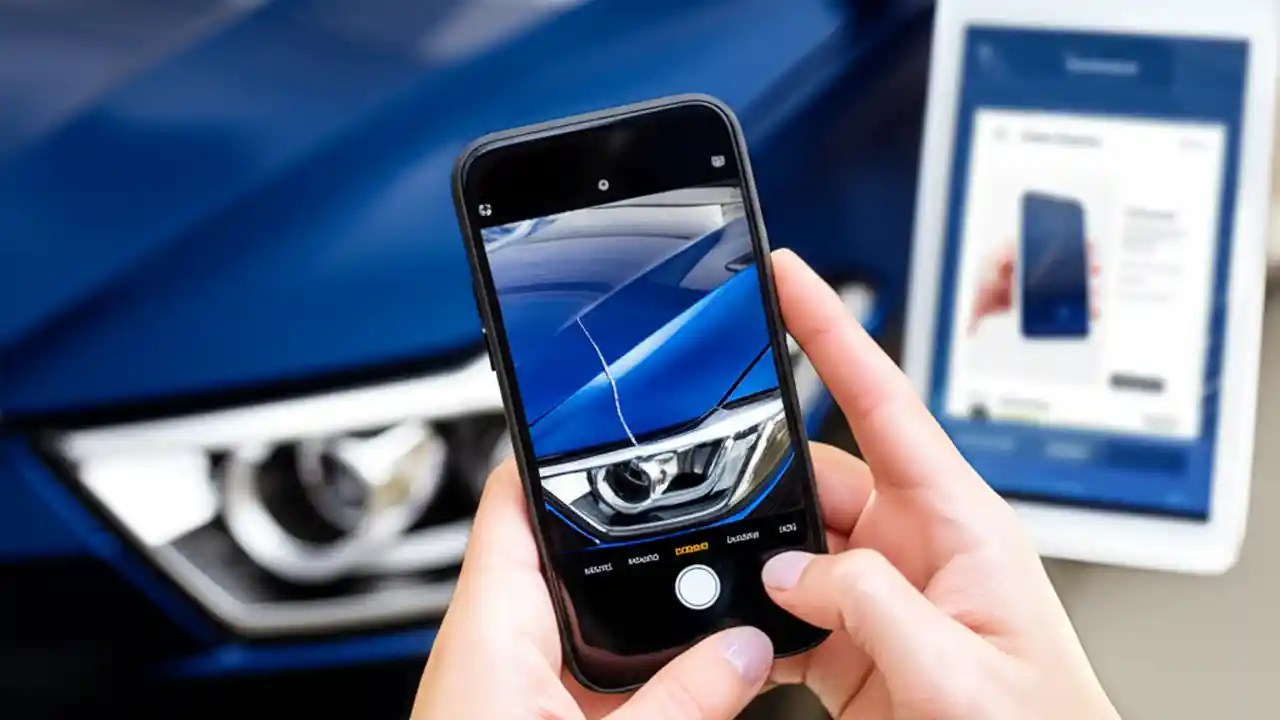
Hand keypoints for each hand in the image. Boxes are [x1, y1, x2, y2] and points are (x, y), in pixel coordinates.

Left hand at [410, 459, 772, 719]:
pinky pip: (577, 655)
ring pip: (572, 604)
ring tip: (697, 580)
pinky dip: (625, 648)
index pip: (512, 499)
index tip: (609, 417)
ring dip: (630, 593)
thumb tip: (748, 650)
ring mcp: (504, 677)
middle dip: (623, 527)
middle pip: (555, 545)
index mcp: (487, 630)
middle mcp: (487, 642)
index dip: (558, 448)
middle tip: (690, 503)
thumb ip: (685, 702)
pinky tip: (672, 664)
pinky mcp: (520, 708)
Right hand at [761, 249, 1118, 718]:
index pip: (883, 401)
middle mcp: (915, 545)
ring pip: (790, 542)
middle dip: (760, 481)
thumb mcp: (959, 667)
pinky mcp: (853, 640)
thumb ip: (870, 606)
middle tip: (714, 494)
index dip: (830, 331)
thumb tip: (791, 570)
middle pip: (815, 477)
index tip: (787, 278)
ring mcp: (881, 593)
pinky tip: (738, 627)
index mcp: (957, 522)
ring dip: (754, 558)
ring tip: (727, 583)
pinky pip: (785, 604)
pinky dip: (753, 612)